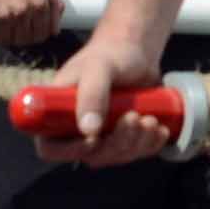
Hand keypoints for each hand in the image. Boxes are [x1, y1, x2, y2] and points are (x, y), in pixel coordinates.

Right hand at [0, 0, 64, 51]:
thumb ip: (55, 1)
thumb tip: (56, 29)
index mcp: (40, 4)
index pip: (41, 35)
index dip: (34, 36)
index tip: (25, 31)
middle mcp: (24, 11)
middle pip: (23, 40)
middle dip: (17, 37)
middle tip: (9, 28)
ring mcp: (5, 14)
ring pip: (4, 41)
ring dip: (0, 37)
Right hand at [36, 16, 181, 166]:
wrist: (136, 52)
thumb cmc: (110, 54)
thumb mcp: (98, 68)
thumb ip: (92, 94)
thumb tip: (89, 131)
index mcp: (57, 112)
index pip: (50, 146)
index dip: (69, 150)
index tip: (94, 139)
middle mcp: (76, 128)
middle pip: (91, 156)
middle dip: (117, 143)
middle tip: (134, 117)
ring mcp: (101, 135)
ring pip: (115, 156)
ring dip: (136, 143)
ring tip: (149, 118)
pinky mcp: (123, 136)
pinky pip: (134, 153)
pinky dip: (149, 145)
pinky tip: (159, 128)